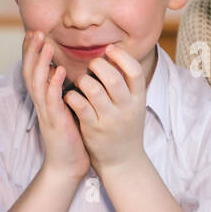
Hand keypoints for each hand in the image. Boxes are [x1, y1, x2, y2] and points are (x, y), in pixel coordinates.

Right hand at [23, 31, 89, 179]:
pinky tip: (59, 71)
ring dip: (41, 62)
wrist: (67, 166)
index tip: (34, 32)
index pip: (33, 70)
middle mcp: (41, 103)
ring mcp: (46, 112)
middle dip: (31, 51)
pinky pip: (52, 100)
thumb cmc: (69, 137)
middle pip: (30, 72)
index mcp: (44, 99)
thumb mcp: (65, 109)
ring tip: (45, 44)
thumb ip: (62, 92)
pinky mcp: (55, 122)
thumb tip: (66, 73)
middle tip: (34, 31)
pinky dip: (54, 84)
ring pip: (37, 83)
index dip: (31, 52)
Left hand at [64, 45, 147, 175]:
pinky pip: (79, 104)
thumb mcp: (134, 105)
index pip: (135, 71)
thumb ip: (126, 83)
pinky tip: (71, 96)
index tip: (110, 50)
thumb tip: (113, 51)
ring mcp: (109, 119)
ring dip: (83, 80)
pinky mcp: (93, 129)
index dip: (121, 56)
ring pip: (93, 89)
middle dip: (98, 65)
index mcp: (138, 99)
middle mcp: (126, 108)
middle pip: (112, 78)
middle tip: (92, 66)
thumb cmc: (125, 126)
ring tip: (82, 82)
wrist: (123, 161)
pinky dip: (72, 95)